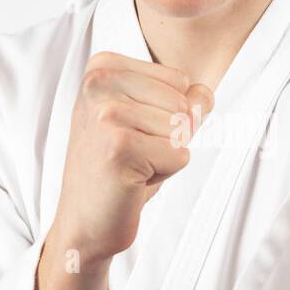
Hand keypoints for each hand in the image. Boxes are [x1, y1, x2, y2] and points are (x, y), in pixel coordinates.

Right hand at [53, 52, 213, 265]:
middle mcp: (100, 84)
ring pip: (183, 129)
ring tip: (131, 165)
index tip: (132, 134)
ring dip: (165, 155)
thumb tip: (206, 93)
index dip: (166, 115)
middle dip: (170, 136)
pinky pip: (180, 154)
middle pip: (184, 103)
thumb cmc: (116, 171)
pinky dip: (164, 174)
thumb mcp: (147, 122)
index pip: (179, 80)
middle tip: (132, 154)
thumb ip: (181, 100)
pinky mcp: (121, 146)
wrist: (84, 221)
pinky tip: (131, 180)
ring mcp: (108, 114)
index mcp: (102, 68)